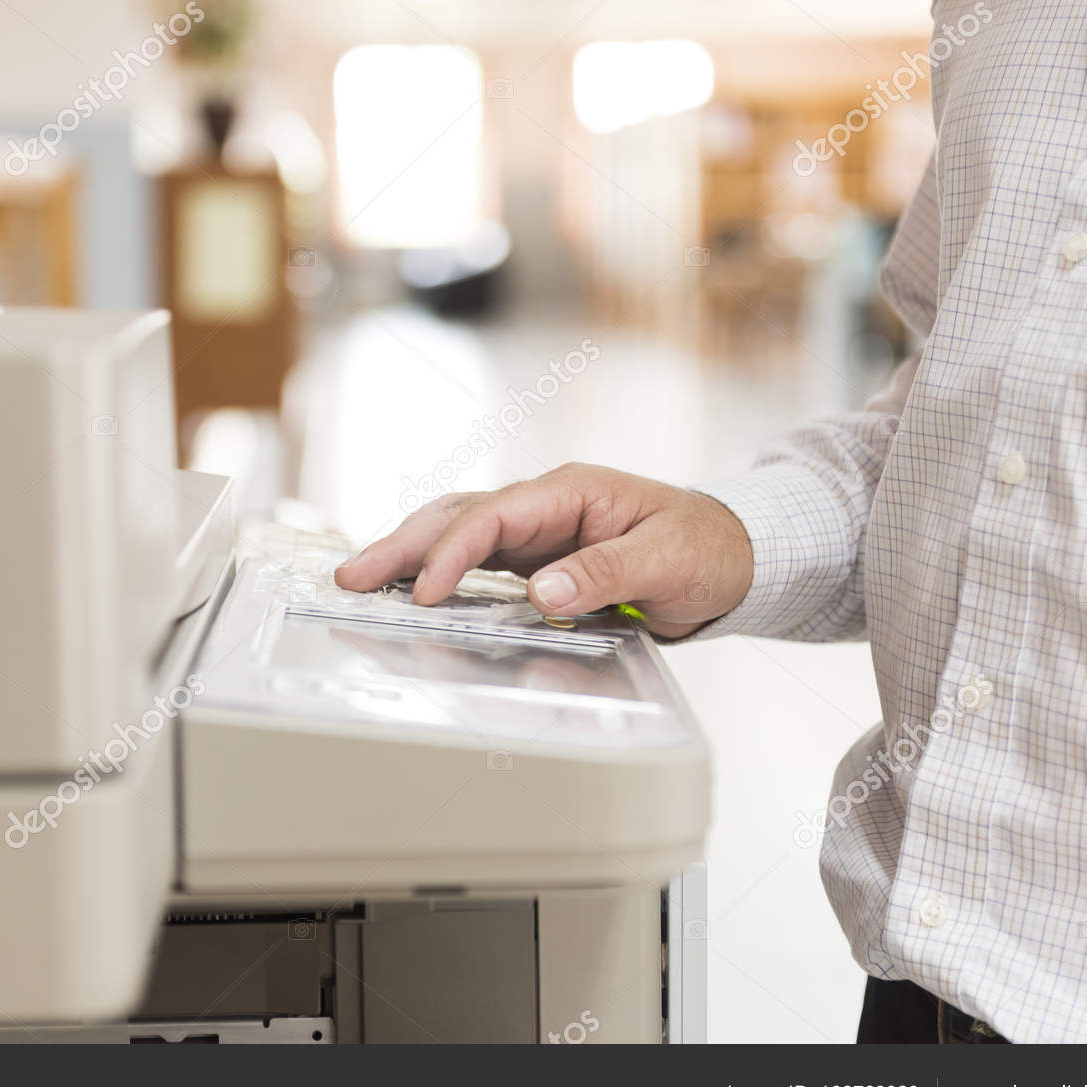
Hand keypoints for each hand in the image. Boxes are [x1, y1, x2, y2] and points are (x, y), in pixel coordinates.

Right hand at [334, 463, 753, 638]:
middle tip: (351, 577)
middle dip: (402, 546)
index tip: (426, 593)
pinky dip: (436, 573)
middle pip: (457, 516)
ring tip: (359, 582)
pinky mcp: (536, 559)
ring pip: (455, 534)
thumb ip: (606, 573)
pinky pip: (475, 561)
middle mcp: (544, 506)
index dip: (453, 554)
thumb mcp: (668, 559)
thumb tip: (542, 594)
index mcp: (571, 491)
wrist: (735, 557)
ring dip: (407, 556)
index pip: (493, 517)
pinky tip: (406, 591)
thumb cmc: (708, 549)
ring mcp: (537, 532)